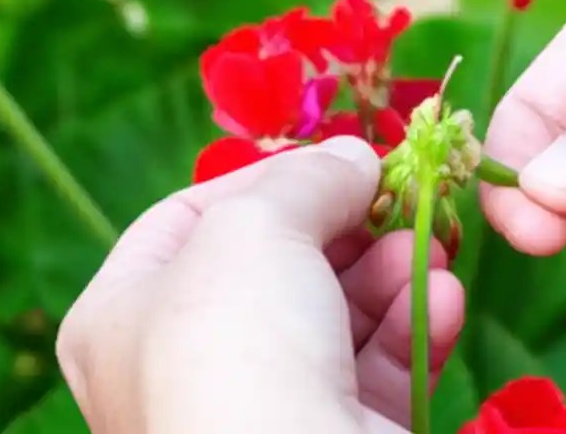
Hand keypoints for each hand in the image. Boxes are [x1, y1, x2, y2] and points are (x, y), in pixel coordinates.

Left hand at [56, 137, 464, 433]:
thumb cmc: (238, 353)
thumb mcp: (256, 229)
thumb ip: (304, 180)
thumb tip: (352, 158)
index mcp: (122, 317)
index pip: (187, 220)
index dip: (261, 180)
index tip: (331, 159)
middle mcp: (179, 370)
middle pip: (271, 268)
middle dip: (343, 225)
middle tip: (399, 195)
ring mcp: (255, 415)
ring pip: (331, 319)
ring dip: (388, 271)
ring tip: (430, 245)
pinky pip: (371, 373)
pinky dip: (410, 329)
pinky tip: (443, 298)